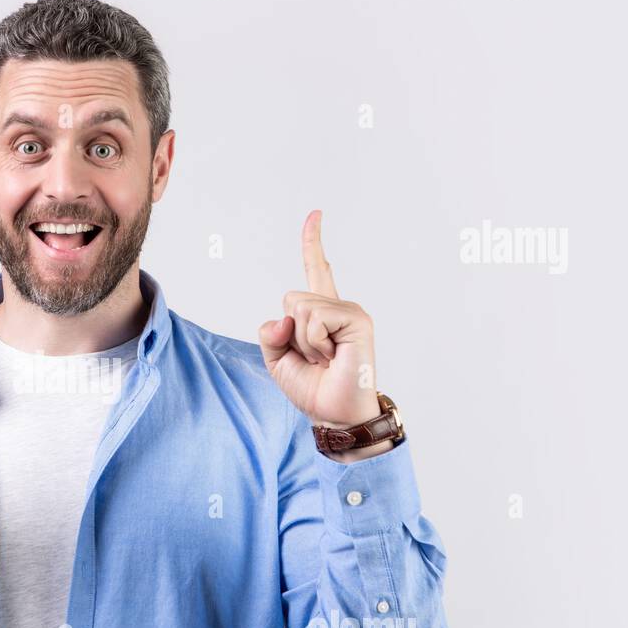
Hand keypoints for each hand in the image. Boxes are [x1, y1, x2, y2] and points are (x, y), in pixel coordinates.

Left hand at [258, 210, 382, 432]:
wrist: (333, 412)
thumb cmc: (312, 387)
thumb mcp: (277, 359)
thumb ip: (270, 333)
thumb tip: (283, 317)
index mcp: (320, 312)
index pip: (316, 270)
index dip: (312, 242)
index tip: (315, 215)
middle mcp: (337, 306)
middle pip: (290, 299)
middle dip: (290, 334)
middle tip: (314, 358)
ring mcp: (349, 310)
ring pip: (300, 308)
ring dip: (303, 342)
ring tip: (324, 359)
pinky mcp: (357, 319)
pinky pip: (314, 318)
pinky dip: (314, 342)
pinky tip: (332, 356)